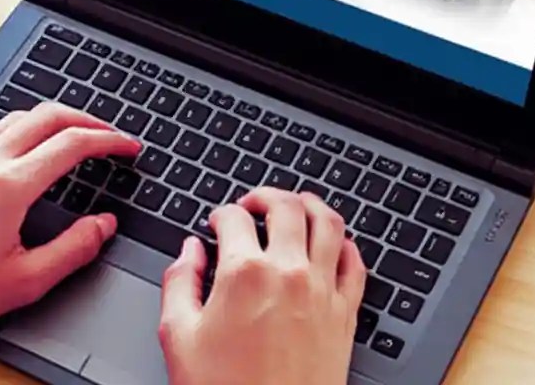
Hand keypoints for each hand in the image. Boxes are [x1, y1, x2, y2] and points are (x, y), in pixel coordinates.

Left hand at [0, 103, 139, 340]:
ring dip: (56, 119)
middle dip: (88, 119)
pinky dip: (26, 129)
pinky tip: (31, 150)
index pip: (73, 144)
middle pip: (49, 115)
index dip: (110, 141)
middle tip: (111, 135)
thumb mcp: (23, 282)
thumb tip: (103, 225)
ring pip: (20, 117)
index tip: (129, 148)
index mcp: (10, 186)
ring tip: (77, 136)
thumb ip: (73, 249)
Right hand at [159, 188, 366, 384]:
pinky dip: (344, 244)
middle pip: (286, 205)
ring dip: (310, 204)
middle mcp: (289, 272)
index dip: (220, 214)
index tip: (217, 223)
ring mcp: (323, 290)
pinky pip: (355, 262)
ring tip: (296, 206)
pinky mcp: (345, 313)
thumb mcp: (178, 337)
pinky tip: (332, 245)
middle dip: (265, 196)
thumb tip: (188, 251)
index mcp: (244, 273)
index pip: (233, 218)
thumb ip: (179, 283)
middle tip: (253, 204)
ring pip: (328, 222)